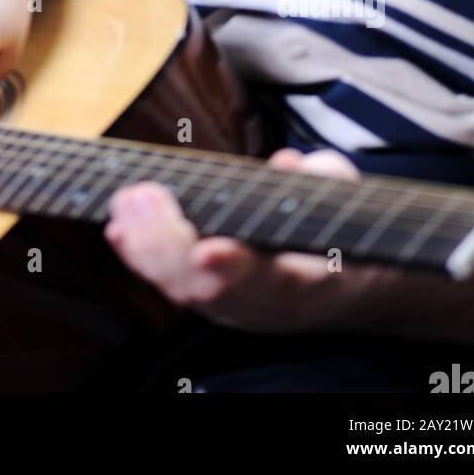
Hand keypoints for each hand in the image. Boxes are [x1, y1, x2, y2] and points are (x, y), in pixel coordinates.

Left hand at [105, 147, 371, 333]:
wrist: (355, 288)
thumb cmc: (347, 232)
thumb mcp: (349, 198)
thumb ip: (322, 181)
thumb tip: (287, 166)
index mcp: (310, 281)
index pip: (270, 282)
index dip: (236, 269)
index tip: (209, 251)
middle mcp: (267, 305)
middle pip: (210, 290)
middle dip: (168, 246)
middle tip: (141, 199)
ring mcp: (238, 309)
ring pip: (186, 291)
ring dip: (147, 249)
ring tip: (125, 207)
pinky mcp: (216, 301)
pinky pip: (174, 285)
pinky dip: (142, 258)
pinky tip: (118, 230)